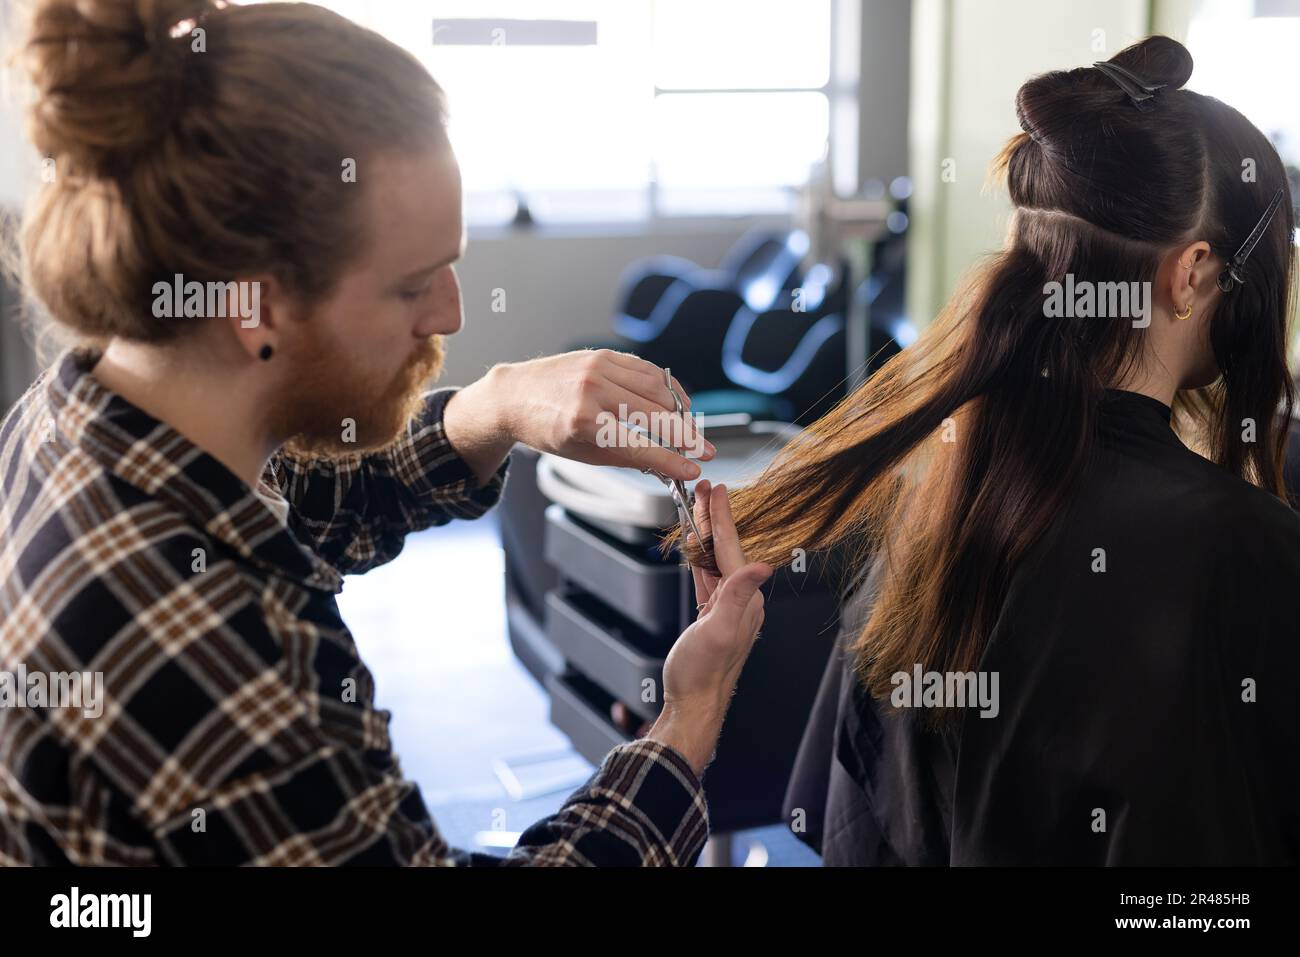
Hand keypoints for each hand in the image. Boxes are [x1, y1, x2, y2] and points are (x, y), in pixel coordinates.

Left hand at [493, 349, 714, 480]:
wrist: (514, 395)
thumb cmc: (545, 429)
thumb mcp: (580, 453)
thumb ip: (624, 457)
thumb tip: (662, 465)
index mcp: (583, 423)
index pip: (640, 446)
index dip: (672, 461)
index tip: (694, 469)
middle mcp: (592, 392)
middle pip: (656, 416)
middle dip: (686, 436)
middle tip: (702, 450)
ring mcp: (598, 369)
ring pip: (657, 389)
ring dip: (680, 411)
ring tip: (691, 428)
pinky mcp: (602, 356)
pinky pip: (646, 369)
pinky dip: (667, 386)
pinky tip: (677, 401)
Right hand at [646, 483, 771, 775]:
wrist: (692, 704)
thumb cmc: (701, 674)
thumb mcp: (718, 631)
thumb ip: (738, 596)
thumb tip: (763, 566)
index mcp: (745, 600)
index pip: (732, 548)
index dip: (722, 516)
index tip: (716, 489)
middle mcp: (741, 601)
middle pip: (725, 548)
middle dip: (714, 516)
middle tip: (703, 487)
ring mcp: (726, 608)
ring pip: (715, 560)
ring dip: (705, 532)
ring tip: (695, 505)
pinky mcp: (711, 616)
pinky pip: (706, 577)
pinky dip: (699, 557)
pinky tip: (695, 545)